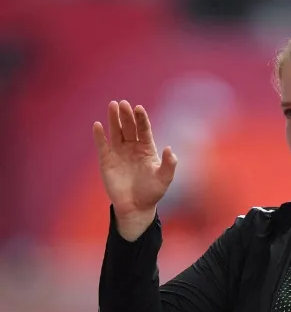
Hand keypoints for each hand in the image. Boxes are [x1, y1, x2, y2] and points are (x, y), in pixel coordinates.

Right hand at [93, 100, 176, 225]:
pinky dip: (99, 136)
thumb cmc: (152, 192)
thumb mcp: (164, 178)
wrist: (136, 207)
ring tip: (112, 105)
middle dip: (127, 115)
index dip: (141, 118)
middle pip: (129, 127)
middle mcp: (132, 147)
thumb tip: (170, 149)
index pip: (144, 129)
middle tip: (123, 103)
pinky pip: (102, 145)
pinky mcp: (106, 161)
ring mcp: (119, 153)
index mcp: (147, 148)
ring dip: (113, 119)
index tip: (139, 108)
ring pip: (116, 132)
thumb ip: (170, 164)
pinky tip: (98, 125)